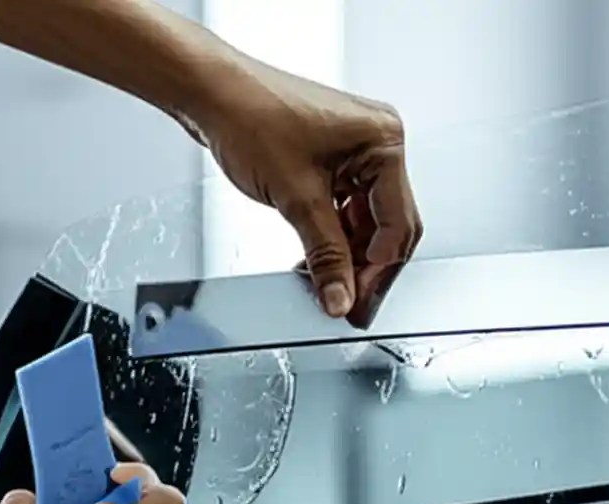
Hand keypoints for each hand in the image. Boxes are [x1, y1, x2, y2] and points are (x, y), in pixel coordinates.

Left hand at [191, 60, 423, 321]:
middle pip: (387, 224)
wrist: (211, 92)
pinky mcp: (333, 158)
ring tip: (328, 287)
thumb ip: (325, 255)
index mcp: (383, 142)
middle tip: (348, 305)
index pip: (397, 225)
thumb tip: (341, 296)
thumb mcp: (296, 198)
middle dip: (366, 267)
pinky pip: (344, 207)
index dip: (377, 272)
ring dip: (347, 255)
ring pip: (365, 220)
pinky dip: (333, 236)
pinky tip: (319, 262)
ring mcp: (356, 150)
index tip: (357, 304)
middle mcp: (377, 142)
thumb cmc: (251, 116)